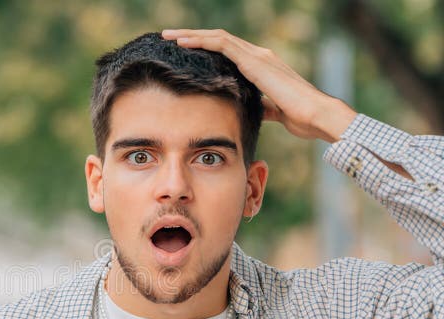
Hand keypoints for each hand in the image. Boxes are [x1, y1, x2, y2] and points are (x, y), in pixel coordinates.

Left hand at [161, 29, 357, 142]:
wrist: (316, 115)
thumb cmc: (300, 117)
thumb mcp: (273, 111)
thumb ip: (261, 105)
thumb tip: (254, 108)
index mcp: (261, 67)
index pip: (227, 53)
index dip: (204, 50)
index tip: (182, 53)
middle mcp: (258, 56)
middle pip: (218, 40)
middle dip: (192, 37)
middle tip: (168, 37)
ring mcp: (257, 56)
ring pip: (217, 37)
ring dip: (191, 35)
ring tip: (168, 36)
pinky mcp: (255, 61)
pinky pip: (223, 44)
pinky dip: (201, 41)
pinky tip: (183, 43)